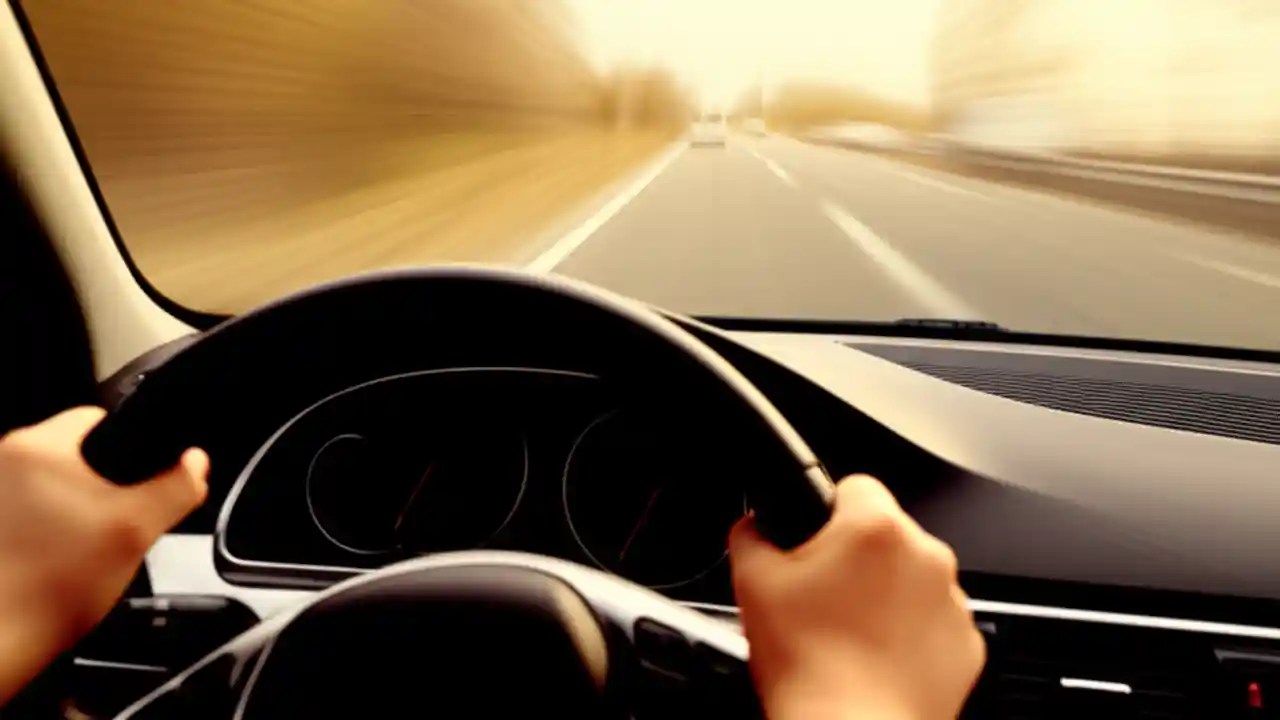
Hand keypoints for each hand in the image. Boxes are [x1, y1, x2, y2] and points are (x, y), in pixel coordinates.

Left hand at [0, 407, 207, 703]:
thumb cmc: (52, 583)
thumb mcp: (137, 528)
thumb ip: (176, 487)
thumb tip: (196, 462)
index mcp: (35, 445)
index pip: (101, 420)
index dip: (135, 449)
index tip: (144, 484)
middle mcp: (2, 462)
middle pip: (79, 458)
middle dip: (104, 488)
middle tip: (117, 526)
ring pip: (55, 490)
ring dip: (74, 513)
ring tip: (83, 551)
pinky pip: (31, 517)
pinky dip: (47, 534)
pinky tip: (56, 564)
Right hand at [730, 474, 984, 719]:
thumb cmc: (809, 664)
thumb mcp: (753, 583)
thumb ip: (751, 533)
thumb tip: (754, 525)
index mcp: (876, 529)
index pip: (855, 486)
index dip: (827, 514)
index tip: (814, 544)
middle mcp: (927, 556)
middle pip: (886, 534)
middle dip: (857, 558)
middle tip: (823, 598)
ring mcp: (953, 602)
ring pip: (913, 578)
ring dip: (886, 594)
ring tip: (848, 633)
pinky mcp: (967, 643)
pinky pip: (934, 622)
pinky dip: (911, 633)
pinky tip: (876, 657)